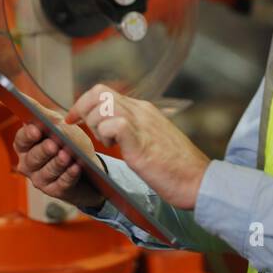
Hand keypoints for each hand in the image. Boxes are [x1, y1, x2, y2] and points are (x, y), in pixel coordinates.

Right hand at [12, 100, 107, 209]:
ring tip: (68, 155)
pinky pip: (61, 184)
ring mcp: (40, 179)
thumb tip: (22, 96)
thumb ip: (40, 112)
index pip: (21, 140)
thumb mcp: (57, 125)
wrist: (87, 166)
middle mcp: (29, 164)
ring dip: (57, 163)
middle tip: (54, 144)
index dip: (28, 135)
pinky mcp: (55, 191)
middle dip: (44, 151)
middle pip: (32, 158)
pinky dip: (69, 175)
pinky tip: (77, 167)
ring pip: (46, 172)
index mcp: (26, 146)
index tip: (37, 129)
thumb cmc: (68, 143)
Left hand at [66, 83, 210, 208]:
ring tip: (108, 143)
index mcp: (144, 109)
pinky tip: (113, 147)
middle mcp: (142, 111)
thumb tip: (113, 130)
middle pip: (99, 92)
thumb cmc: (177, 167)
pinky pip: (115, 124)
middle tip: (85, 131)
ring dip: (95, 125)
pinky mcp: (141, 142)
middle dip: (82, 110)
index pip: (105, 92)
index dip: (83, 104)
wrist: (198, 180)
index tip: (74, 119)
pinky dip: (106, 134)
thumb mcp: (152, 140)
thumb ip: (134, 130)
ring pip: (103, 105)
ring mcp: (142, 124)